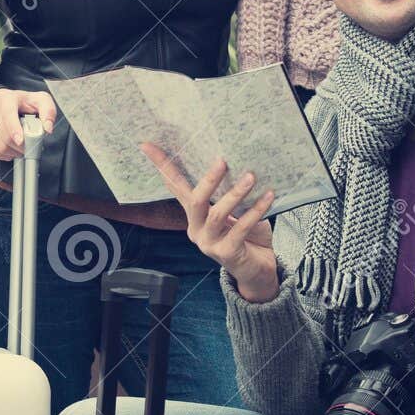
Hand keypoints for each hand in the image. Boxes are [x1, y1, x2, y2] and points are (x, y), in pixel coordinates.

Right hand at [0, 88, 56, 161]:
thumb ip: (48, 112)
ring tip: (18, 149)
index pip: (8, 117)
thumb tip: (47, 129)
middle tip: (27, 148)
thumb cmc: (22, 102)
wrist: (1, 100)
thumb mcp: (40, 100)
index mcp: (6, 99)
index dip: (14, 131)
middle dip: (18, 147)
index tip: (21, 142)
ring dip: (10, 152)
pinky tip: (8, 151)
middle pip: (3, 135)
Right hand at [140, 144, 279, 301]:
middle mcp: (196, 229)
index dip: (162, 165)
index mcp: (194, 215)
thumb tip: (236, 160)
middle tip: (222, 161)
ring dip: (235, 193)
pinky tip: (268, 197)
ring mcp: (209, 243)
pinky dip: (255, 211)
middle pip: (194, 201)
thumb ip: (229, 193)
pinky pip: (240, 228)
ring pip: (217, 214)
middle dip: (208, 179)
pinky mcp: (226, 254)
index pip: (175, 186)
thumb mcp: (236, 210)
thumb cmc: (248, 236)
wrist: (258, 270)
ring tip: (251, 177)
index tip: (147, 144)